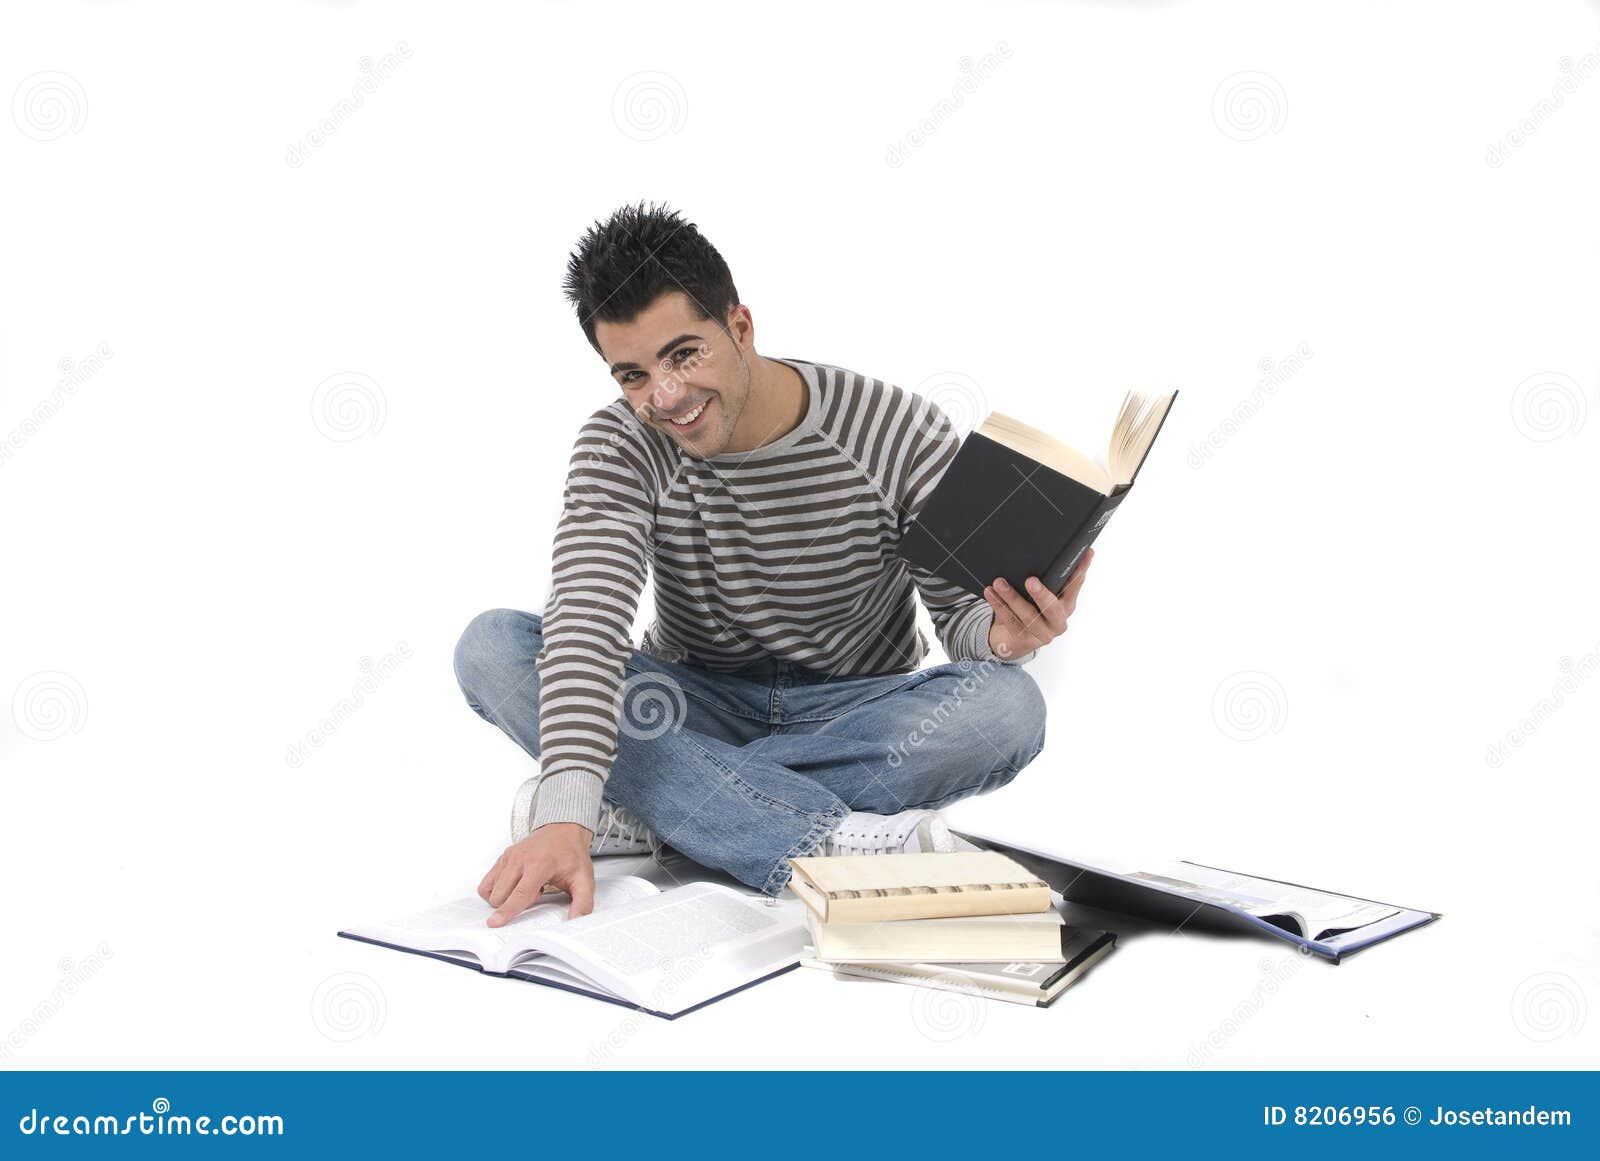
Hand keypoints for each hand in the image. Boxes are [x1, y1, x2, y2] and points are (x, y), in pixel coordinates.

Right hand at [477, 822, 595, 926]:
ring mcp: (508, 857)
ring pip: (491, 891)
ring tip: (527, 887)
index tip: (495, 922)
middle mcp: (520, 859)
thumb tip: (576, 920)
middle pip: (501, 896)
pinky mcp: (502, 858)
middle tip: (537, 892)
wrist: (563, 830)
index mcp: (539, 864)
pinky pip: (487, 883)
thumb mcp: (584, 879)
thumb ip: (583, 902)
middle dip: (514, 904)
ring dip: (506, 897)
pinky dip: (496, 891)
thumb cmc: (571, 854)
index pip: (520, 893)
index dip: (507, 911)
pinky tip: (515, 885)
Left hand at [984, 548, 1093, 660]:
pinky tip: (990, 593)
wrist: (1012, 639)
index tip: (1085, 552)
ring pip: (1027, 615)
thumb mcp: (1039, 594)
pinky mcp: (1026, 641)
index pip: (1075, 584)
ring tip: (999, 583)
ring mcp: (1043, 633)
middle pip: (1053, 608)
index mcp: (1067, 605)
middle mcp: (1059, 621)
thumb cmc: (1028, 609)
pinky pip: (1010, 622)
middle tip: (1030, 580)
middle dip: (1041, 594)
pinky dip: (999, 605)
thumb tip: (1041, 551)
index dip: (1082, 568)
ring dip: (1011, 597)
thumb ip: (1046, 579)